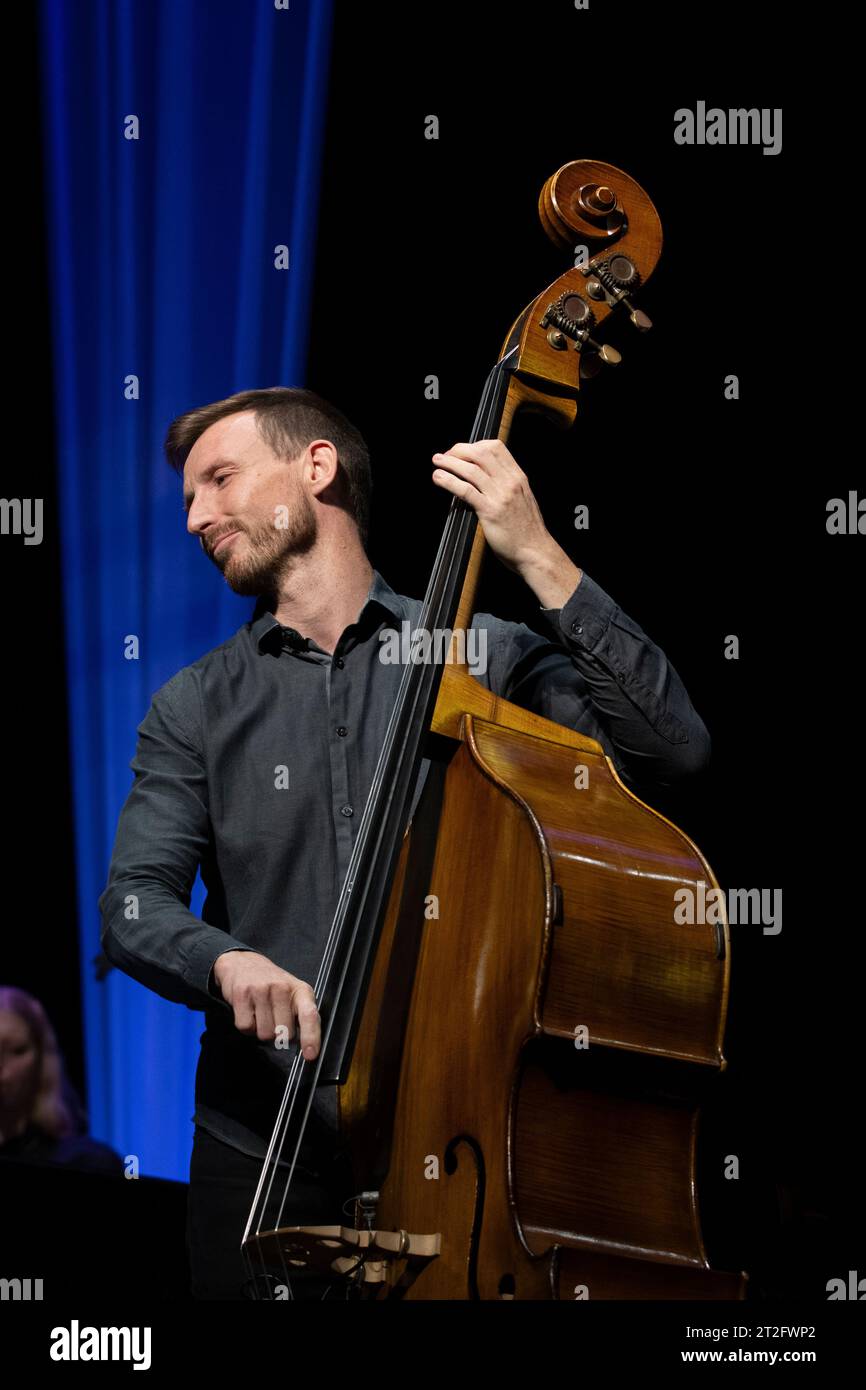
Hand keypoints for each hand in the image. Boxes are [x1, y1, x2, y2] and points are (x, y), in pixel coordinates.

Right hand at [212, 950, 319, 1059]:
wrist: (242, 963)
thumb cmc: (272, 984)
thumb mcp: (293, 994)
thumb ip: (300, 1016)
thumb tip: (306, 1047)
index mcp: (300, 990)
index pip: (309, 1015)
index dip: (311, 1037)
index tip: (310, 1055)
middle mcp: (282, 988)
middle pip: (283, 1034)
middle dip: (278, 1034)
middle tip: (273, 1018)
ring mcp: (261, 990)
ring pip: (264, 1034)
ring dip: (260, 1030)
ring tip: (260, 1013)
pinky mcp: (242, 994)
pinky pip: (245, 1027)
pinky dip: (246, 1026)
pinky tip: (248, 1011)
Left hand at [431, 439, 553, 573]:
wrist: (535, 552)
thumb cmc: (527, 530)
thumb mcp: (523, 498)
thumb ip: (508, 486)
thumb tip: (487, 478)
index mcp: (518, 477)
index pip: (496, 447)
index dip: (475, 444)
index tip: (462, 451)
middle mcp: (510, 482)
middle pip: (481, 453)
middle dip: (459, 450)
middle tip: (446, 456)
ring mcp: (500, 496)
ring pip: (471, 469)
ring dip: (450, 462)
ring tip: (437, 461)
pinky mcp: (490, 511)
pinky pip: (465, 490)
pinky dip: (448, 481)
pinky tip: (439, 478)